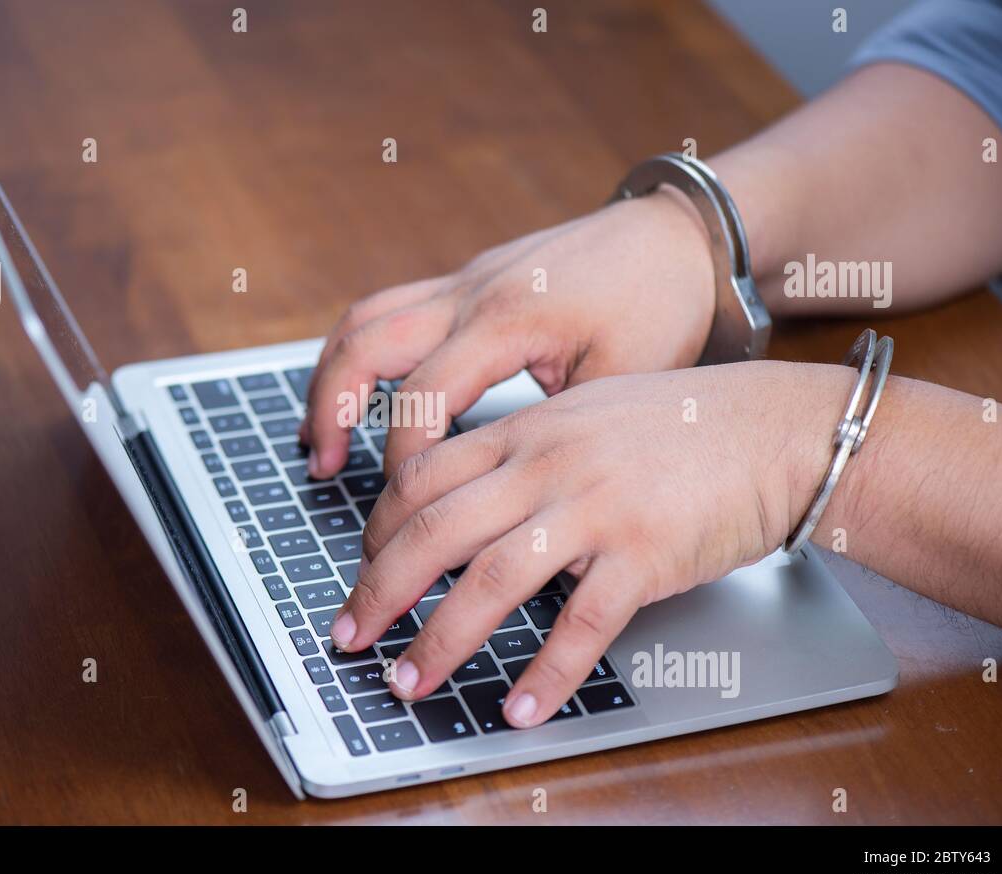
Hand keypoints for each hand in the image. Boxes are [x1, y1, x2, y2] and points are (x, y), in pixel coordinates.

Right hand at [300, 193, 715, 477]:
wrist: (680, 236)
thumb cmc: (660, 304)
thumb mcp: (620, 383)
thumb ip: (555, 436)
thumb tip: (509, 500)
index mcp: (509, 318)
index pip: (424, 397)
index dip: (405, 462)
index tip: (405, 511)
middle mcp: (472, 291)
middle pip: (363, 342)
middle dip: (331, 409)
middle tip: (323, 468)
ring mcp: (465, 280)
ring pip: (364, 318)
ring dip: (332, 377)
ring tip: (320, 437)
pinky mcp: (470, 280)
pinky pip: (390, 310)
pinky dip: (362, 354)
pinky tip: (364, 395)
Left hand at [327, 360, 853, 726]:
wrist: (776, 431)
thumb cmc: (681, 429)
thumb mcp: (583, 418)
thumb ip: (523, 452)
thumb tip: (464, 499)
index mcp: (524, 432)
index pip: (420, 479)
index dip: (377, 533)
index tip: (364, 572)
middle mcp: (546, 466)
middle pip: (434, 533)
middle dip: (379, 592)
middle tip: (350, 638)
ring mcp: (594, 509)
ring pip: (491, 582)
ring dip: (440, 640)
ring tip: (410, 681)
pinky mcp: (644, 555)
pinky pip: (582, 625)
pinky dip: (546, 674)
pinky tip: (520, 708)